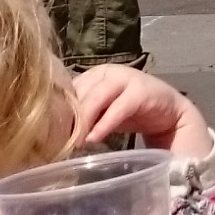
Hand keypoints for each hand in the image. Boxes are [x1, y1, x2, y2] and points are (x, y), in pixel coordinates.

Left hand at [62, 62, 214, 159]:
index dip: (55, 111)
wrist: (170, 115)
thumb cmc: (130, 115)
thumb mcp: (101, 115)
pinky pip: (118, 108)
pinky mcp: (141, 91)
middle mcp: (106, 72)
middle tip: (55, 142)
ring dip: (83, 121)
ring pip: (95, 97)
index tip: (44, 133)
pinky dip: (105, 124)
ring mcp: (124, 78)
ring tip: (74, 143)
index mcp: (92, 75)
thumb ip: (81, 117)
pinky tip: (95, 139)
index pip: (66, 90)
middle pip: (78, 93)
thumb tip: (50, 135)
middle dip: (67, 118)